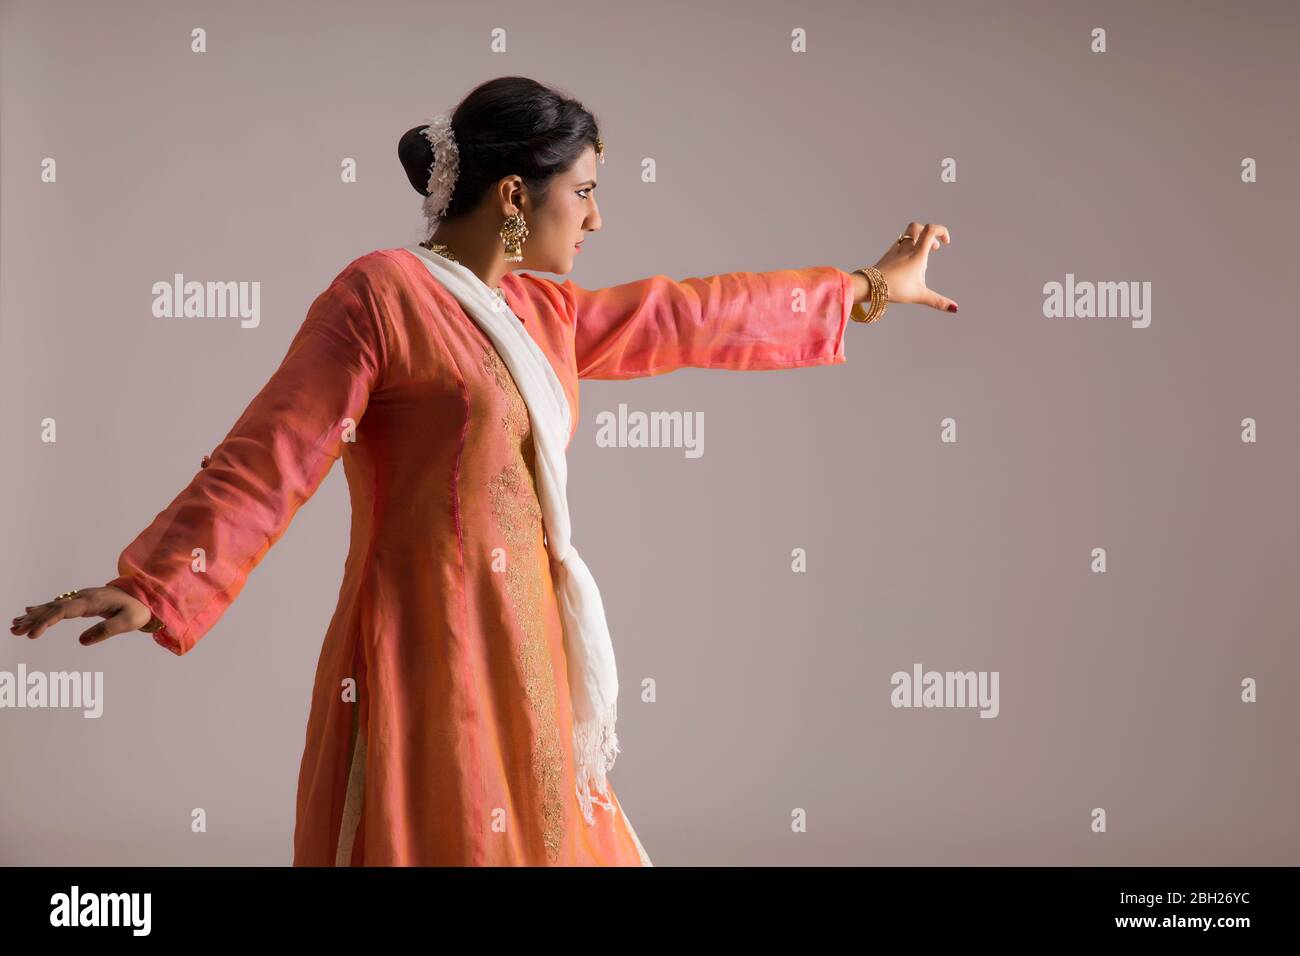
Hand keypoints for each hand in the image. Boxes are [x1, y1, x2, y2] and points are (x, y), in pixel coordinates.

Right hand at [10, 586, 153, 646]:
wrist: (145, 595)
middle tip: (15, 631)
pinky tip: (28, 612)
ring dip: (34, 615)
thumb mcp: (128, 622)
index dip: (47, 622)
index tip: (33, 635)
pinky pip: (58, 604)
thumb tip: (81, 641)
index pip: (64, 611)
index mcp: (93, 601)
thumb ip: (106, 630)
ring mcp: (81, 597)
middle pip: (53, 607)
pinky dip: (43, 609)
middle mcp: (83, 597)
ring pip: (53, 605)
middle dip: (33, 620)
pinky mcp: (82, 601)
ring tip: (15, 626)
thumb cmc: (138, 609)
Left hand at [870, 221, 957, 312]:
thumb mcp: (919, 295)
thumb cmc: (894, 289)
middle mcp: (906, 248)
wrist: (869, 286)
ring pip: (907, 235)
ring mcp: (894, 250)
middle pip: (917, 227)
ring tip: (921, 259)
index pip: (931, 230)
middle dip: (928, 234)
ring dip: (918, 241)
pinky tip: (907, 263)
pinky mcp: (887, 255)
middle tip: (934, 249)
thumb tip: (955, 309)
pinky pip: (899, 244)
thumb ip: (938, 301)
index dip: (942, 231)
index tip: (945, 243)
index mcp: (917, 253)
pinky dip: (907, 248)